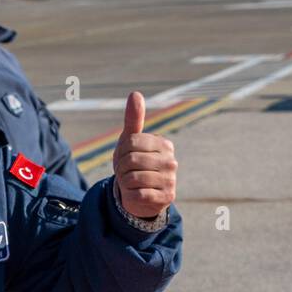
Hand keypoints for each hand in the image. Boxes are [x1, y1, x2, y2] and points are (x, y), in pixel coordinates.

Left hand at [113, 92, 176, 219]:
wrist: (140, 195)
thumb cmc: (134, 164)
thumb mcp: (131, 141)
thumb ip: (133, 119)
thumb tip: (135, 93)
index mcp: (164, 144)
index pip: (131, 142)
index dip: (120, 151)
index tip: (124, 157)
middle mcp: (171, 161)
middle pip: (131, 160)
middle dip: (121, 168)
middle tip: (125, 172)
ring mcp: (171, 179)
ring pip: (133, 178)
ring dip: (124, 182)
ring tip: (131, 183)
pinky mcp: (166, 197)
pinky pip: (138, 193)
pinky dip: (131, 195)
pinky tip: (136, 194)